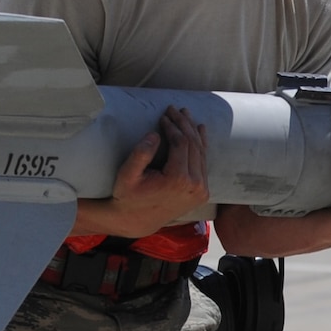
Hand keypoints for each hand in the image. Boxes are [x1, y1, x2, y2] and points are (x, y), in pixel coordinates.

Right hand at [76, 106, 209, 238]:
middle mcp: (194, 185)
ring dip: (193, 132)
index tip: (163, 115)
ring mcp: (200, 190)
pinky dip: (201, 146)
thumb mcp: (127, 175)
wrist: (137, 221)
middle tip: (175, 109)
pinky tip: (200, 130)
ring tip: (186, 115)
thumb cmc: (128, 197)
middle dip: (184, 124)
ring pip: (201, 153)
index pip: (180, 143)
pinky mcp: (202, 193)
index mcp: (178, 180)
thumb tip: (156, 134)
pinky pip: (203, 164)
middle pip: (193, 146)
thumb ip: (141, 154)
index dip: (173, 126)